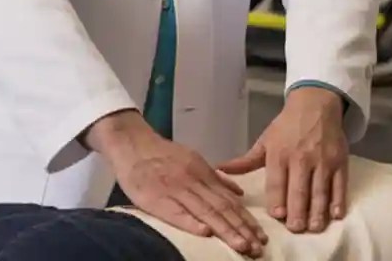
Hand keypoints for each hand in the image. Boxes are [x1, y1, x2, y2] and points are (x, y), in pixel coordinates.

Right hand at [87, 111, 267, 256]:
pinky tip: (205, 233)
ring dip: (225, 231)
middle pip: (221, 208)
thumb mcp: (192, 158)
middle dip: (241, 229)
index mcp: (202, 173)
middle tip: (257, 248)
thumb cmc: (160, 154)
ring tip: (241, 246)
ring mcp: (174, 190)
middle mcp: (192, 181)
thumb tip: (238, 193)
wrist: (131, 142)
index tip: (260, 236)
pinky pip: (175, 212)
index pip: (228, 200)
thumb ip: (215, 177)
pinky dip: (190, 222)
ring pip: (204, 212)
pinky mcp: (155, 198)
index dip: (246, 219)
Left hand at [219, 86, 348, 232]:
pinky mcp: (340, 162)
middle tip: (295, 229)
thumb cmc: (286, 126)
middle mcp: (301, 158)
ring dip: (317, 211)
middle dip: (297, 211)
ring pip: (320, 191)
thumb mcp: (265, 141)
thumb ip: (245, 161)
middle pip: (299, 189)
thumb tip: (219, 169)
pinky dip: (338, 201)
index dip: (277, 198)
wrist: (315, 105)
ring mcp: (322, 161)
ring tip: (313, 228)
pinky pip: (339, 185)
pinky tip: (335, 215)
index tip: (277, 215)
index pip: (277, 180)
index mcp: (279, 153)